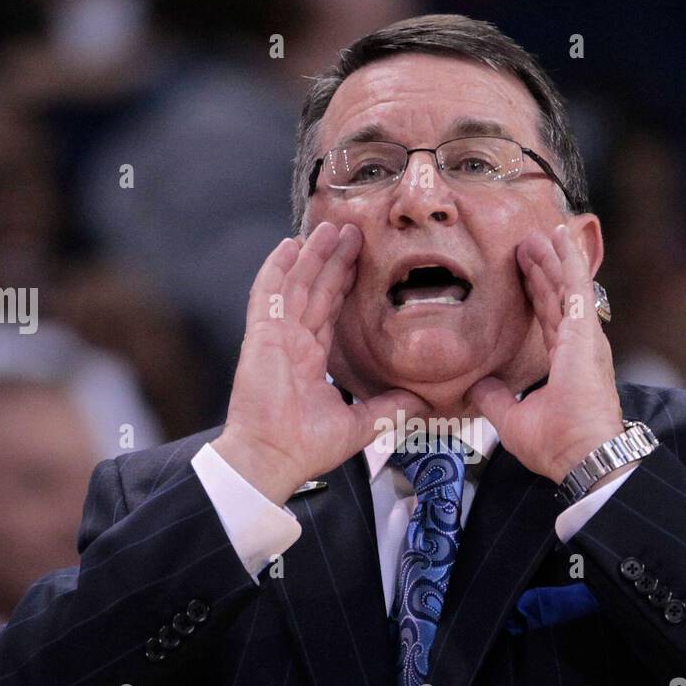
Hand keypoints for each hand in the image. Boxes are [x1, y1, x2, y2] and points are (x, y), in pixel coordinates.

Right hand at [214, 221, 429, 504]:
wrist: (274, 459)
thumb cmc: (305, 447)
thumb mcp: (361, 424)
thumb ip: (390, 407)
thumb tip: (423, 400)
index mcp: (311, 360)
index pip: (330, 311)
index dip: (344, 283)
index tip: (361, 259)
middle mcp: (293, 343)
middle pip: (316, 290)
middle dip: (333, 259)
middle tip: (352, 230)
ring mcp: (275, 337)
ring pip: (296, 284)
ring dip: (312, 255)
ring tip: (330, 227)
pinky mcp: (261, 336)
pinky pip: (268, 294)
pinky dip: (277, 268)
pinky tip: (289, 245)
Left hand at [466, 224, 623, 483]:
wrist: (581, 455)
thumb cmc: (556, 445)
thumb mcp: (512, 419)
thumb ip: (495, 399)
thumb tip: (477, 385)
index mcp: (566, 363)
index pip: (548, 319)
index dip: (536, 292)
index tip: (524, 271)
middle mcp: (579, 346)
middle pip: (557, 297)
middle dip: (543, 268)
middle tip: (528, 242)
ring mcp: (585, 338)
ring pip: (567, 286)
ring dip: (554, 257)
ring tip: (543, 231)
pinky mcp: (586, 333)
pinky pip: (576, 287)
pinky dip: (569, 260)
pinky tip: (562, 237)